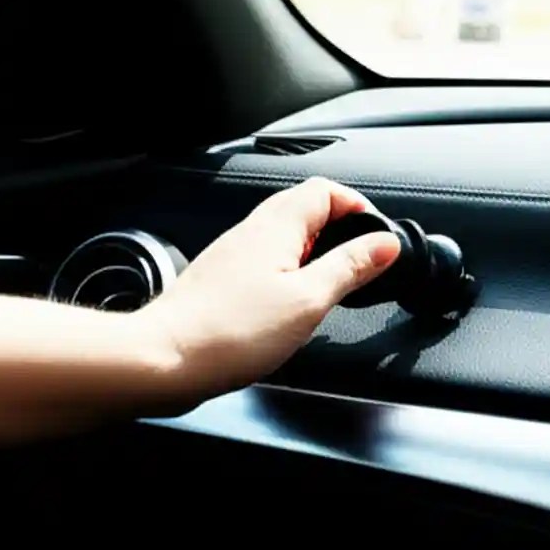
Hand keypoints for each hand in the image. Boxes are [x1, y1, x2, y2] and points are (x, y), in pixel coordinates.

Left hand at [134, 178, 400, 407]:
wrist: (163, 360)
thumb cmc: (228, 333)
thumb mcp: (308, 300)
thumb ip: (350, 268)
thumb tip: (385, 244)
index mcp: (277, 225)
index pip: (326, 190)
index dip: (358, 207)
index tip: (375, 238)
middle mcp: (252, 230)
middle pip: (305, 207)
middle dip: (339, 229)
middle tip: (358, 263)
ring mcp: (234, 253)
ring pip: (285, 234)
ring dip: (314, 251)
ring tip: (327, 286)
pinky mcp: (222, 278)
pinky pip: (266, 259)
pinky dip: (289, 271)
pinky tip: (291, 304)